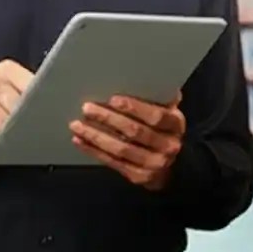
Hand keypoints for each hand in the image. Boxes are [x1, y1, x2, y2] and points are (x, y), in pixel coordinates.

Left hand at [70, 91, 185, 190]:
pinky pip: (113, 162)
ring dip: (95, 136)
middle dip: (108, 119)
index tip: (112, 99)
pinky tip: (80, 140)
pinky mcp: (139, 177)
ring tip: (76, 124)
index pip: (155, 116)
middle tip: (87, 108)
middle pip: (134, 131)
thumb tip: (139, 74)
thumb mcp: (168, 112)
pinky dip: (94, 151)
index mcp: (175, 124)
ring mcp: (153, 164)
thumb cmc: (165, 130)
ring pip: (120, 149)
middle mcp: (167, 146)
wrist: (175, 165)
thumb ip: (158, 98)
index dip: (134, 107)